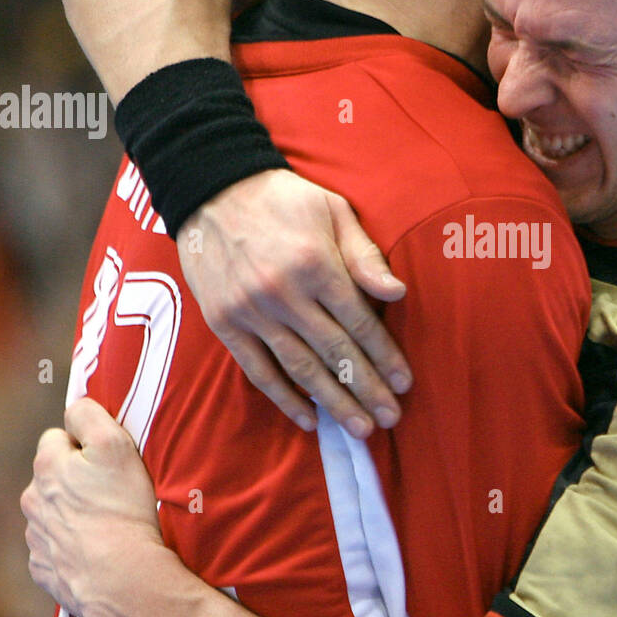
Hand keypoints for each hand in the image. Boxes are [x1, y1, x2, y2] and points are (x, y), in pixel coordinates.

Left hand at [22, 398, 163, 616]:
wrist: (121, 577)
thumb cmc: (123, 509)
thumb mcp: (115, 445)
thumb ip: (89, 416)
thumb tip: (75, 409)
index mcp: (47, 467)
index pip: (59, 436)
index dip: (85, 445)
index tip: (107, 462)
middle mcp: (33, 500)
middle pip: (53, 476)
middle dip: (76, 479)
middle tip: (111, 493)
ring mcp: (36, 537)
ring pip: (53, 512)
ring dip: (74, 513)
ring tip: (107, 524)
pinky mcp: (44, 568)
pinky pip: (56, 547)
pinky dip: (73, 545)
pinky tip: (97, 549)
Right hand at [177, 169, 412, 437]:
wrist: (211, 188)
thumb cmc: (284, 198)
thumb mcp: (333, 211)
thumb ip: (364, 256)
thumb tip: (397, 294)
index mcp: (315, 264)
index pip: (359, 323)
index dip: (384, 357)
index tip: (404, 383)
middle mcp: (283, 294)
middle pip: (334, 352)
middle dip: (366, 389)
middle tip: (390, 418)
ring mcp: (251, 312)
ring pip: (300, 368)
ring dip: (333, 403)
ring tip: (360, 428)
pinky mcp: (225, 324)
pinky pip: (258, 370)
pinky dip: (284, 397)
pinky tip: (308, 418)